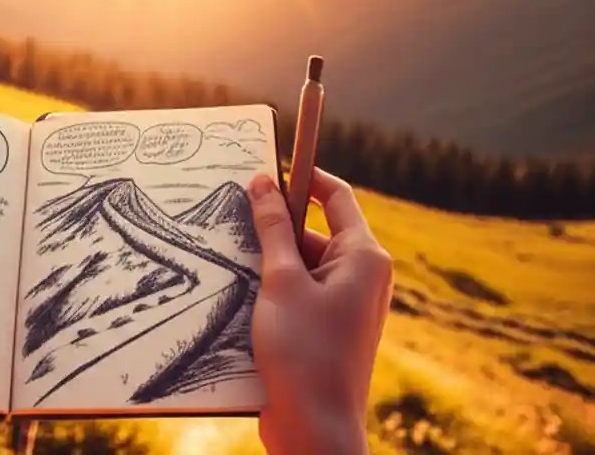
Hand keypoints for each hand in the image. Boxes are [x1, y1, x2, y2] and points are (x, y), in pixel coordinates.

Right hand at [248, 169, 392, 454]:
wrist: (315, 430)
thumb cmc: (304, 353)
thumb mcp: (281, 282)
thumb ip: (272, 229)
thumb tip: (263, 182)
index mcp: (364, 257)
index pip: (336, 196)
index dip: (302, 176)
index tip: (265, 166)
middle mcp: (361, 277)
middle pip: (312, 232)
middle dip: (272, 227)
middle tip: (230, 223)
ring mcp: (344, 305)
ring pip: (299, 264)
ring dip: (266, 263)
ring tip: (231, 266)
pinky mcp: (326, 329)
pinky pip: (296, 293)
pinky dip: (269, 289)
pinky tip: (238, 297)